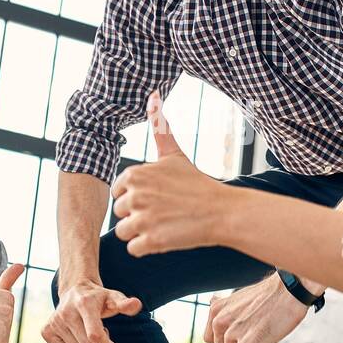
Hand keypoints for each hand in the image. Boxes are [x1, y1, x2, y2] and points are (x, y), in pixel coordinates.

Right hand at [40, 277, 141, 342]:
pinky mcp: (47, 329)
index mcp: (84, 304)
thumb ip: (125, 304)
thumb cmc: (99, 298)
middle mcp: (67, 312)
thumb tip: (136, 304)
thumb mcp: (113, 298)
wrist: (75, 290)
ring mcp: (55, 321)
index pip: (95, 335)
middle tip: (99, 332)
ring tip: (87, 331)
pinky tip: (76, 336)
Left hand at [112, 91, 229, 254]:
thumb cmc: (196, 183)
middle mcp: (135, 196)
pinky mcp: (152, 242)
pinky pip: (134, 249)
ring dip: (141, 232)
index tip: (158, 196)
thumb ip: (159, 127)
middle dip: (138, 215)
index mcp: (135, 175)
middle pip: (119, 213)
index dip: (137, 196)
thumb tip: (153, 94)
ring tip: (164, 224)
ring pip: (124, 232)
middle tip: (164, 211)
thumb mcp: (174, 154)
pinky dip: (148, 247)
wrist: (223, 211)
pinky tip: (166, 236)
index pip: (119, 192)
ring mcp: (143, 220)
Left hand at [205, 271, 310, 342]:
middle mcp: (219, 322)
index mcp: (216, 310)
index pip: (211, 340)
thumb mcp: (239, 297)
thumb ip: (226, 310)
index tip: (245, 332)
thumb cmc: (271, 295)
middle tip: (256, 337)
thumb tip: (214, 306)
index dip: (229, 340)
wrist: (290, 290)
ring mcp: (231, 336)